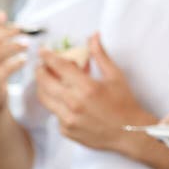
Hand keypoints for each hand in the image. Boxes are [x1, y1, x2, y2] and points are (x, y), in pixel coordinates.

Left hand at [35, 32, 155, 151]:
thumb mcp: (115, 76)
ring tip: (47, 80)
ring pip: (45, 99)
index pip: (60, 67)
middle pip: (45, 83)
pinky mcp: (66, 131)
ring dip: (43, 87)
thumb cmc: (124, 102)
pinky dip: (57, 104)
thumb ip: (100, 55)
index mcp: (87, 87)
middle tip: (41, 65)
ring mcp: (68, 119)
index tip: (43, 51)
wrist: (128, 132)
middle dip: (40, 71)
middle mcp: (74, 104)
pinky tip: (65, 100)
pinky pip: (55, 114)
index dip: (48, 57)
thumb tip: (93, 36)